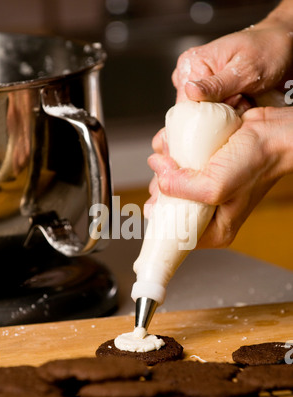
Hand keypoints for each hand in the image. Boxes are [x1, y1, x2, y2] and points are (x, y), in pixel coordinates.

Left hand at [147, 106, 292, 248]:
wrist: (274, 132)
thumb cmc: (256, 164)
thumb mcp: (215, 186)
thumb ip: (181, 187)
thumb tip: (157, 172)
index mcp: (214, 230)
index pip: (174, 235)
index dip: (158, 217)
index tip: (151, 201)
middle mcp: (208, 213)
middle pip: (167, 207)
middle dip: (159, 185)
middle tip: (166, 169)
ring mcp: (205, 191)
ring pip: (169, 183)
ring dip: (163, 165)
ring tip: (170, 152)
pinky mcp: (204, 171)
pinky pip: (178, 165)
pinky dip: (170, 152)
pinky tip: (173, 143)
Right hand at [173, 19, 292, 104]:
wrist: (283, 48)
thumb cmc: (267, 51)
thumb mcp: (244, 70)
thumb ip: (217, 85)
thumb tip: (189, 91)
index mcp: (192, 63)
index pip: (186, 105)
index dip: (209, 112)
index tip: (233, 101)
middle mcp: (191, 74)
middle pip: (195, 113)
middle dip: (220, 113)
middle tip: (241, 98)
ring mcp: (200, 86)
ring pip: (207, 116)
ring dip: (227, 114)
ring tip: (243, 98)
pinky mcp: (210, 95)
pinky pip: (215, 115)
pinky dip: (230, 114)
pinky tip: (241, 101)